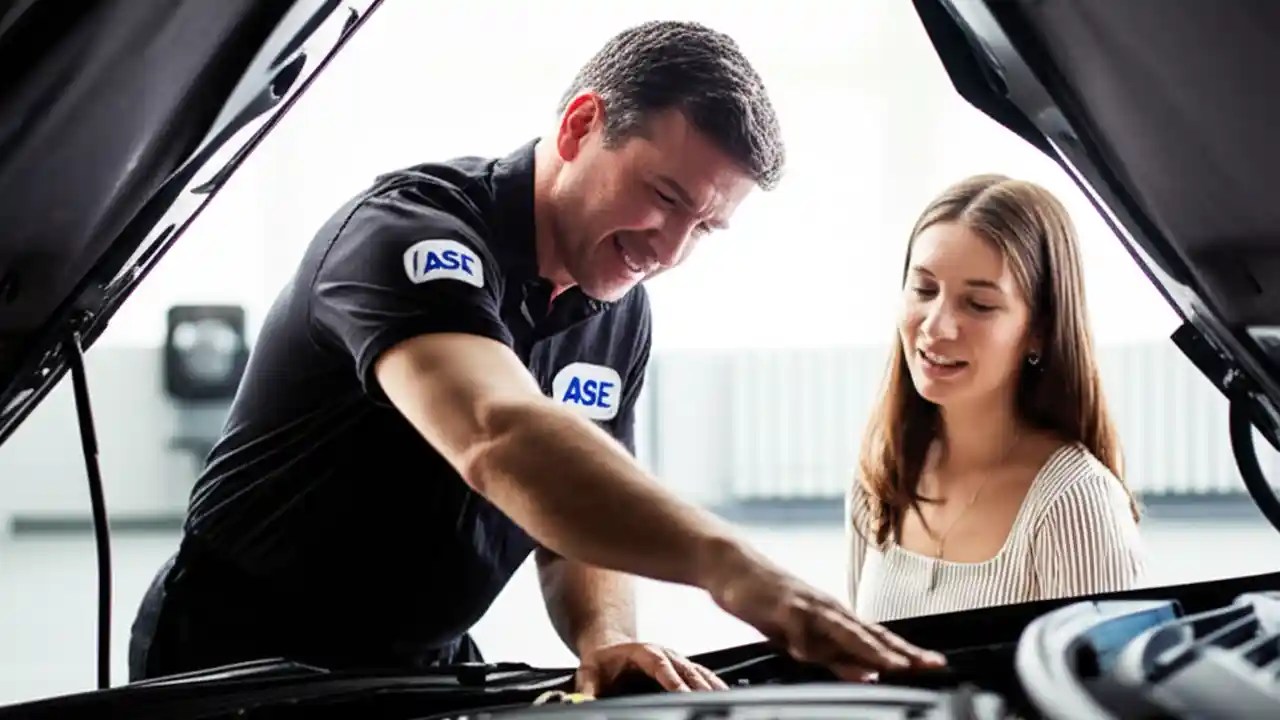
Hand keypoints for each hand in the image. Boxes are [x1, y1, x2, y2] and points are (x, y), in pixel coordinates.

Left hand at [575, 641, 728, 697]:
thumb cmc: (601, 662)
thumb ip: (588, 688)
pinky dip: (716, 686)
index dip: (673, 680)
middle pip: (687, 670)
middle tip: (711, 703)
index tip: (682, 694)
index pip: (661, 666)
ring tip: (725, 700)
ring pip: (700, 673)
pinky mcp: (684, 670)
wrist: (609, 649)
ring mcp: (677, 661)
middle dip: (700, 687)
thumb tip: (585, 702)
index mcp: (644, 652)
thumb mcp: (588, 673)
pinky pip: (704, 676)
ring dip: (712, 687)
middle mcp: (665, 654)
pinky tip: (726, 696)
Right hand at [703, 542, 946, 680]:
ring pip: (843, 630)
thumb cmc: (770, 601)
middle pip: (870, 633)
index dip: (906, 651)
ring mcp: (807, 606)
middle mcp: (828, 609)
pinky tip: (815, 656)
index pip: (878, 636)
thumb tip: (864, 675)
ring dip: (869, 649)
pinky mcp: (782, 607)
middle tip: (930, 664)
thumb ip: (831, 654)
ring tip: (893, 665)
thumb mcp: (803, 635)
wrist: (735, 567)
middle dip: (901, 652)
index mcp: (836, 616)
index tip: (935, 663)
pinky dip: (809, 646)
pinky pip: (799, 631)